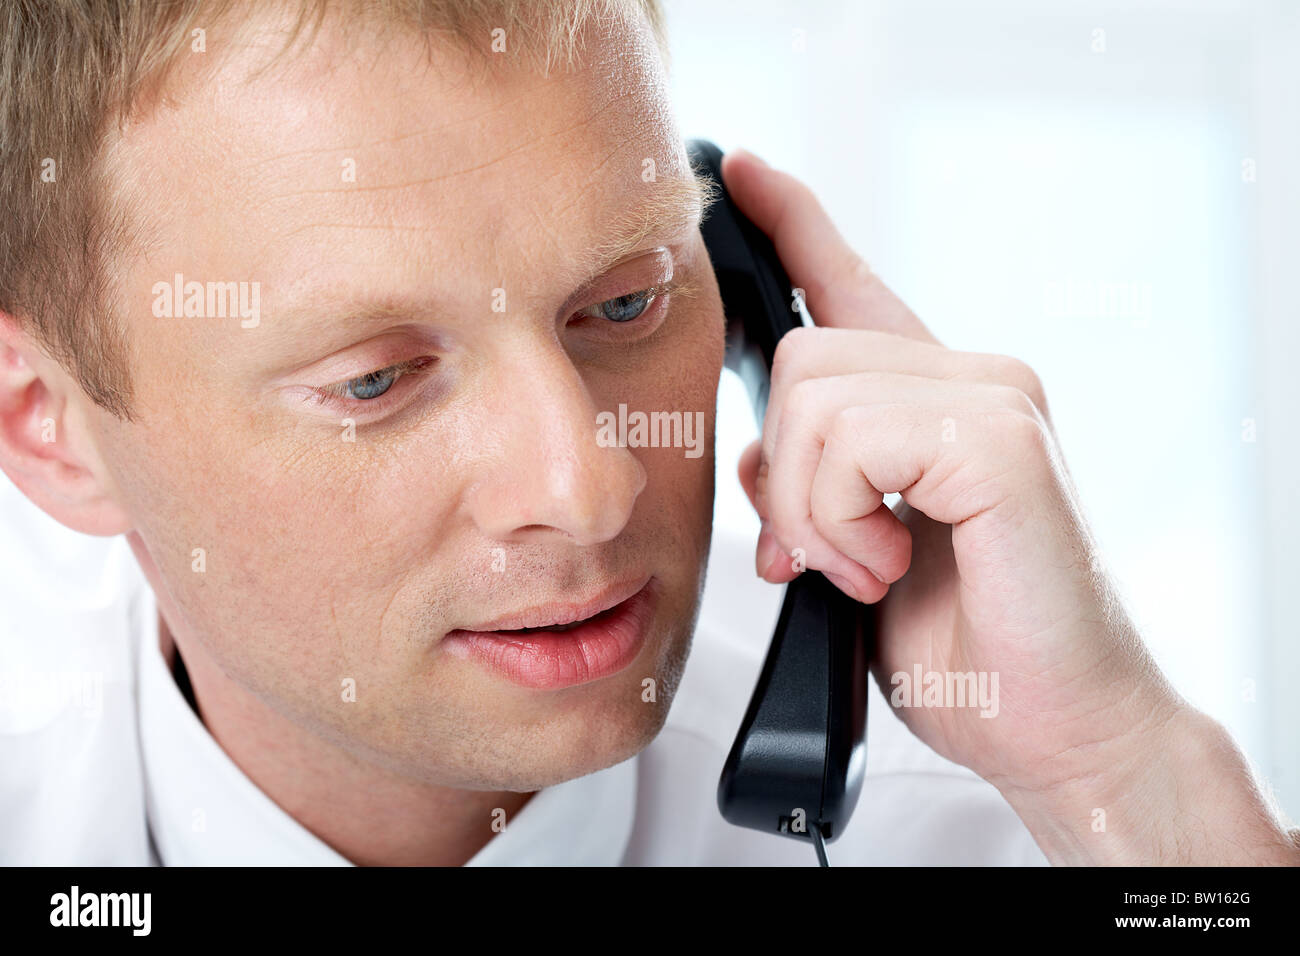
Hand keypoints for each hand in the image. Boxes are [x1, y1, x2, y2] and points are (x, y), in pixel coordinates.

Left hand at [721, 147, 1299, 864]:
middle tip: (821, 554)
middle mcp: (971, 378)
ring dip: (810, 509)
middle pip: (799, 359)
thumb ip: (811, 482)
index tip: (742, 173)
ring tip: (865, 567)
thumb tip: (754, 455)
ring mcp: (995, 398)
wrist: (1052, 727)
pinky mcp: (1003, 440)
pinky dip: (841, 519)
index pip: (851, 285)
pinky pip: (854, 440)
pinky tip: (889, 563)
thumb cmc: (966, 647)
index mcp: (932, 400)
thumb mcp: (854, 552)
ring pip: (813, 399)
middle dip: (780, 477)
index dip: (792, 224)